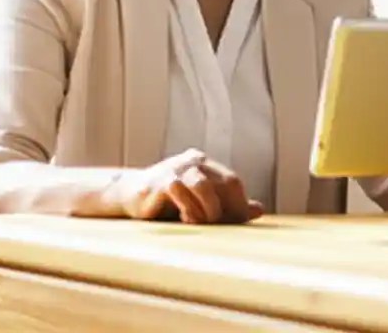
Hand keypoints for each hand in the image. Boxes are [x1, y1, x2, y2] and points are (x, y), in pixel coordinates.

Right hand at [106, 149, 263, 223]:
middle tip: (224, 227)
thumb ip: (226, 205)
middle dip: (228, 209)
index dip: (239, 205)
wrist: (128, 196)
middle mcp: (193, 161)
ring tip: (203, 224)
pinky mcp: (158, 181)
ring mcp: (175, 168)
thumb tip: (259, 210)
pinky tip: (186, 220)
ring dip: (209, 210)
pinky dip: (188, 208)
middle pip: (226, 181)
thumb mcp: (200, 203)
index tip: (239, 225)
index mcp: (205, 164)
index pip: (233, 182)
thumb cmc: (167, 201)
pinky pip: (179, 191)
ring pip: (204, 185)